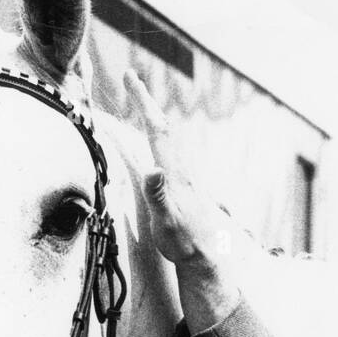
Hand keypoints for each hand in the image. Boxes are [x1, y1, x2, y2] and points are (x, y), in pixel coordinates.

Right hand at [123, 69, 243, 330]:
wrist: (206, 258)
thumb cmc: (183, 243)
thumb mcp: (166, 222)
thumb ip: (159, 196)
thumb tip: (153, 171)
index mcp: (172, 172)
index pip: (156, 129)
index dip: (143, 103)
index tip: (131, 77)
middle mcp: (180, 169)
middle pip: (163, 127)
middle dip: (146, 102)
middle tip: (131, 79)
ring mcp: (184, 178)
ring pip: (169, 139)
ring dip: (154, 117)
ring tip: (142, 102)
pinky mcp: (185, 187)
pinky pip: (170, 154)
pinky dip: (159, 138)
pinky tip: (159, 143)